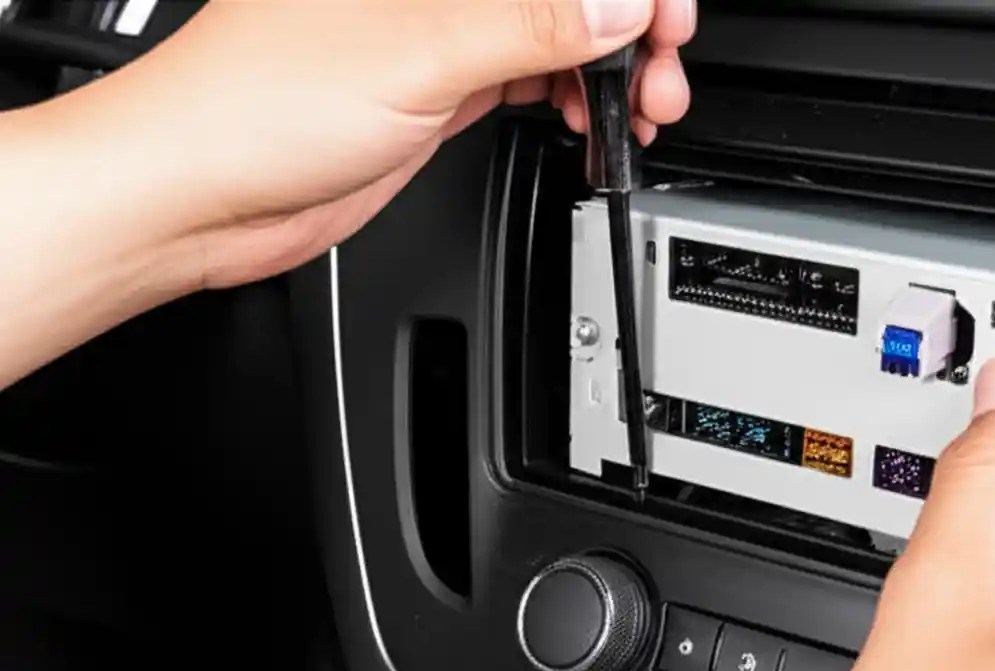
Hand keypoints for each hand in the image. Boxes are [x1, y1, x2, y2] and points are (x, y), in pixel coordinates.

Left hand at [38, 0, 695, 288]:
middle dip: (627, 24)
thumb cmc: (254, 105)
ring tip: (640, 104)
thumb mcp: (417, 55)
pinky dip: (570, 99)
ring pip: (552, 34)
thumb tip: (618, 4)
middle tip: (663, 65)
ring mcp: (437, 36)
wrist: (200, 196)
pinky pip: (528, 79)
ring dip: (607, 68)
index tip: (663, 15)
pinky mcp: (436, 90)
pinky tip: (592, 119)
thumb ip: (529, 26)